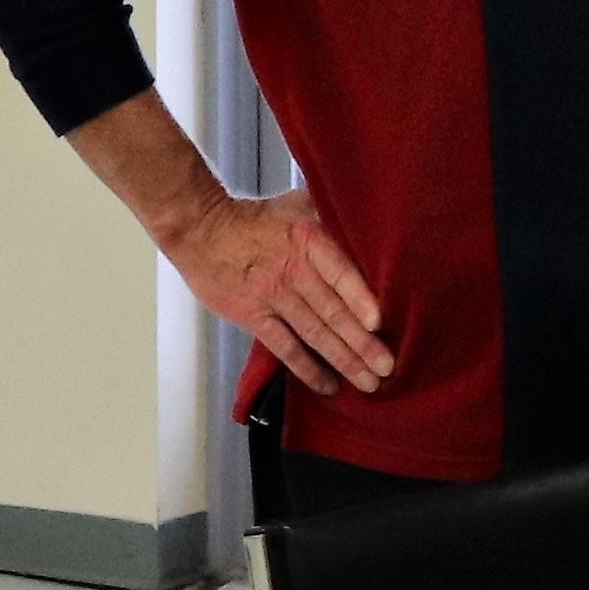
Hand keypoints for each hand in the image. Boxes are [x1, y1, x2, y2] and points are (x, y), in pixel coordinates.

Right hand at [166, 187, 392, 395]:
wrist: (201, 230)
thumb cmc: (255, 219)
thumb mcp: (296, 202)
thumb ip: (330, 211)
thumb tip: (368, 212)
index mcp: (308, 241)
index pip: (338, 272)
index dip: (359, 298)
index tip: (379, 323)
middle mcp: (293, 272)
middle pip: (332, 312)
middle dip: (362, 343)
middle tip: (387, 368)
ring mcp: (273, 298)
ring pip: (314, 334)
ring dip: (343, 360)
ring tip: (369, 383)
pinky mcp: (254, 317)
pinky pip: (284, 348)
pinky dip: (307, 369)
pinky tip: (328, 386)